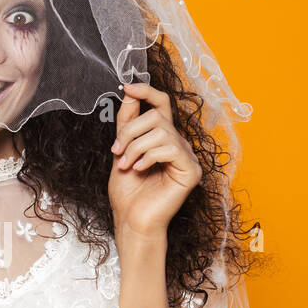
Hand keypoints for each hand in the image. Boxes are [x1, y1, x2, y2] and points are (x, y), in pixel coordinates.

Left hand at [108, 82, 202, 240]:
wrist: (131, 221)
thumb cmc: (127, 193)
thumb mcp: (121, 150)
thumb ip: (127, 123)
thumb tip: (129, 93)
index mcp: (163, 138)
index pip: (161, 105)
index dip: (146, 92)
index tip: (127, 87)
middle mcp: (178, 144)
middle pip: (156, 117)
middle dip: (129, 132)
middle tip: (116, 152)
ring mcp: (187, 157)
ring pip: (161, 132)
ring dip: (135, 147)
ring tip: (125, 165)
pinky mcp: (191, 171)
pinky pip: (171, 148)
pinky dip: (149, 157)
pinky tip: (140, 170)